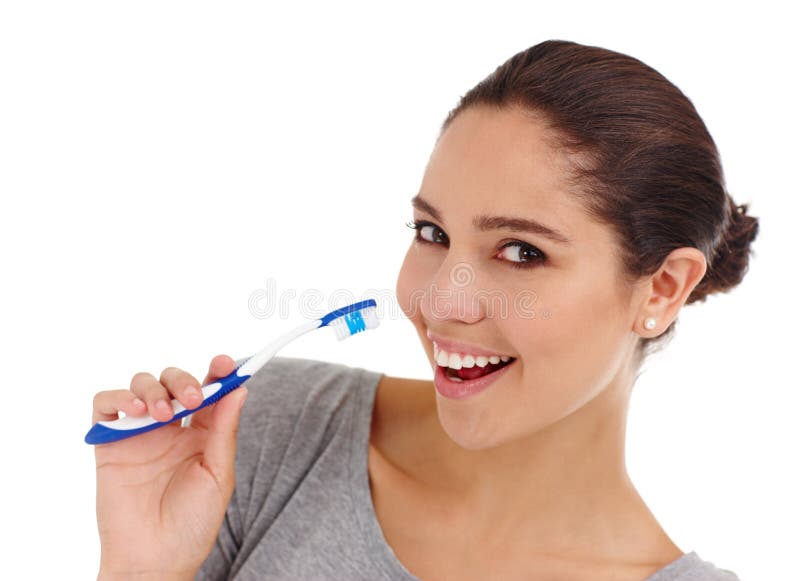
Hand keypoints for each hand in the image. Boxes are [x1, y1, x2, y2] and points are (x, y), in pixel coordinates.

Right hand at [92, 354, 247, 578]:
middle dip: (183, 381)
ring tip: (162, 415)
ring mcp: (139, 434)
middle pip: (173, 381)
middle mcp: (170, 429)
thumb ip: (224, 431)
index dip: (216, 372)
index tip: (225, 363)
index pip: (208, 391)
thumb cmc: (191, 524)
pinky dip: (117, 397)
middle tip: (192, 399)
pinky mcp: (109, 444)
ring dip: (153, 390)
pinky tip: (134, 411)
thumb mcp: (219, 475)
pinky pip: (105, 406)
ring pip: (141, 385)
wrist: (155, 560)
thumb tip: (239, 389)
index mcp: (201, 434)